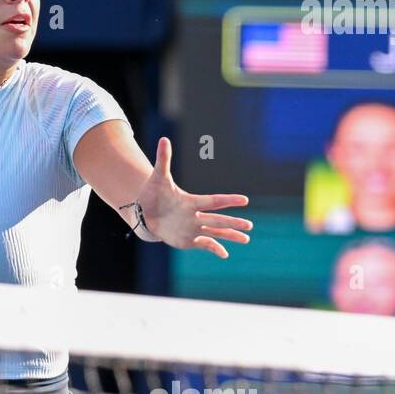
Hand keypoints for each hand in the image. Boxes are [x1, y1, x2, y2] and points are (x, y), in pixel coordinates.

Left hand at [135, 137, 251, 258]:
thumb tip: (164, 138)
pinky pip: (204, 244)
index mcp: (191, 202)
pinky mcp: (187, 240)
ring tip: (247, 239)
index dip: (227, 200)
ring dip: (230, 235)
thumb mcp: (158, 177)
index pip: (213, 201)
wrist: (144, 213)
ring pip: (216, 232)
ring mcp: (193, 229)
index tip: (244, 200)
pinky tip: (225, 254)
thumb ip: (164, 159)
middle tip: (250, 225)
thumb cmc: (153, 194)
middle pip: (218, 219)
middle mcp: (195, 216)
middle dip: (233, 222)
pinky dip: (214, 249)